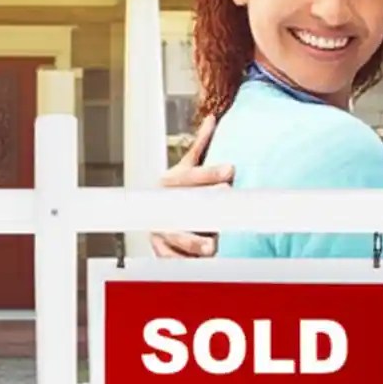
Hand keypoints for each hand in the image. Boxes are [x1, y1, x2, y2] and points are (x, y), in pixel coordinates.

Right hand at [149, 114, 232, 257]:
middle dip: (207, 203)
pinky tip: (199, 264)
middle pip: (185, 206)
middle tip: (227, 198)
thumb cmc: (177, 190)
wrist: (150, 212)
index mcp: (169, 183)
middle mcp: (163, 205)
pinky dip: (183, 262)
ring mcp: (160, 228)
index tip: (232, 169)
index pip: (192, 176)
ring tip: (211, 245)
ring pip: (176, 235)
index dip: (211, 172)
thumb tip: (213, 119)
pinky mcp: (160, 249)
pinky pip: (170, 258)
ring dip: (193, 240)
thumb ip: (200, 145)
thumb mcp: (187, 166)